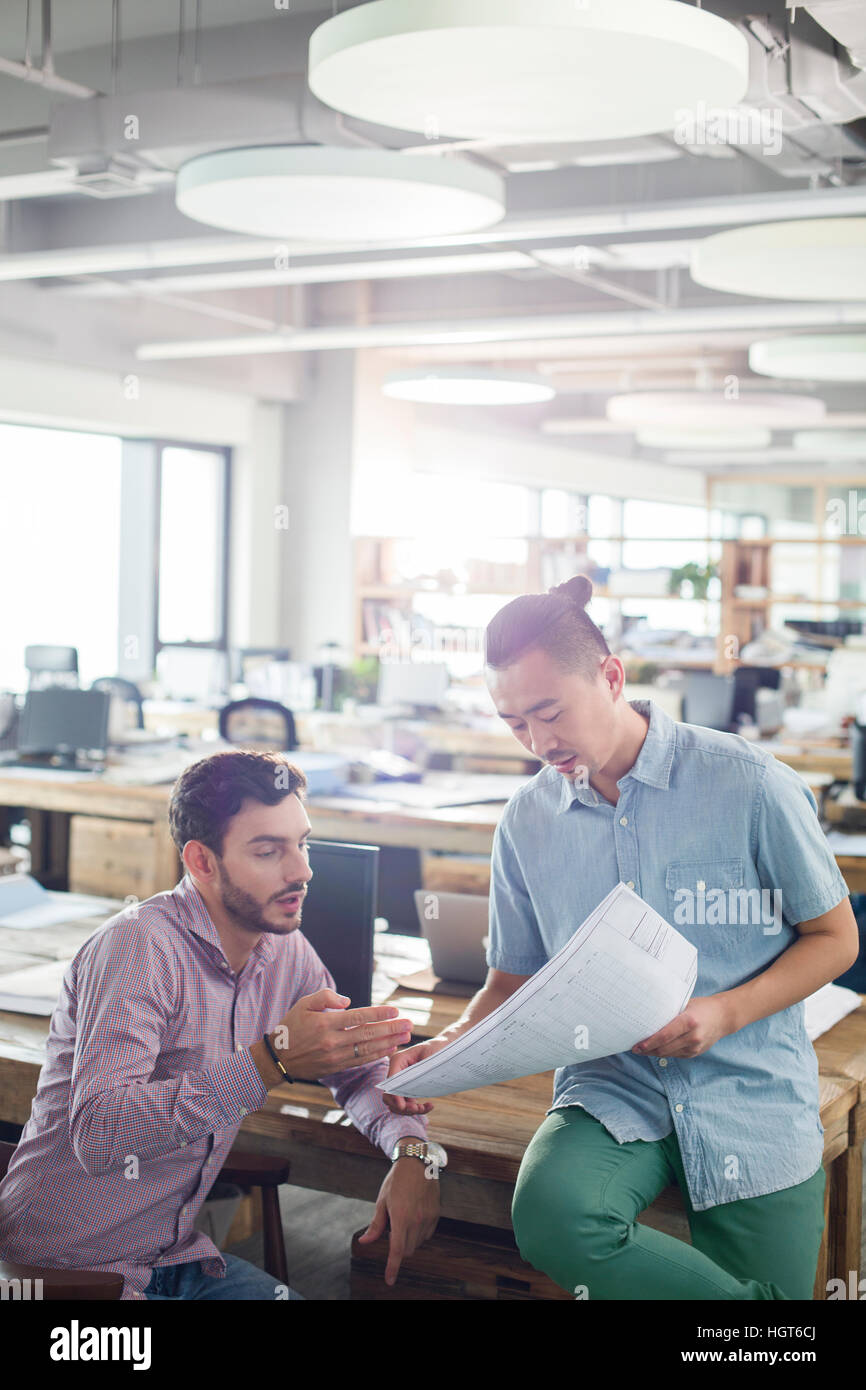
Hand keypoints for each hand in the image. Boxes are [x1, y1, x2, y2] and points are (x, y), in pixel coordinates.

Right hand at [270, 989, 412, 1079]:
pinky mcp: (335, 1068)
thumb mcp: (304, 1003)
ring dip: (389, 1043)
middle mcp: (331, 1041)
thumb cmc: (292, 1026)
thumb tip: (347, 1001)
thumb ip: (325, 997)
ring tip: (405, 1037)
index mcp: (325, 1023)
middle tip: (409, 1024)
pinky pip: (360, 1061)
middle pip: (367, 1034)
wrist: (278, 1058)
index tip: (395, 1011)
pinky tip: (389, 1049)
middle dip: (390, 1029)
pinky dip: (377, 1056)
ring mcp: (334, 1057)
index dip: (378, 1014)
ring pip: (367, 1050)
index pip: (358, 1017)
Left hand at [357, 1156, 440, 1285]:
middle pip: (407, 1250)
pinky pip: (427, 1234)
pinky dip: (419, 1233)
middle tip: (392, 1228)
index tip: (389, 1280)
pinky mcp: (436, 1214)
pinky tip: (414, 1216)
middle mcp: (417, 1220)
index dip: (392, 1268)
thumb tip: (364, 1242)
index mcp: (401, 1217)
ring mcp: (428, 1218)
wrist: (417, 1161)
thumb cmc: (396, 1181)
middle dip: (398, 1248)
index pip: (396, 1250)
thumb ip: (375, 1225)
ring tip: (403, 1217)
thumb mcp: (382, 1201)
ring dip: (409, 1239)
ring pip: (417, 1243)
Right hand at [381, 1036, 452, 1115]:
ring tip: (425, 1107)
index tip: (404, 1106)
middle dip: (402, 1106)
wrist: (447, 1048)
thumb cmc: (438, 1049)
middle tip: (417, 1108)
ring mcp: (401, 1081)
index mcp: (398, 1061)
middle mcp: (396, 1072)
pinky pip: (407, 1104)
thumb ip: (417, 1071)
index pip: (389, 1083)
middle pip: (389, 1096)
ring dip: (410, 1109)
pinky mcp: (409, 1088)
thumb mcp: (429, 1057)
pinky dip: (417, 1109)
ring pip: (398, 1103)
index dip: (394, 1097)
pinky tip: (429, 1105)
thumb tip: (408, 1086)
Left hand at [632, 994, 734, 1058]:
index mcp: (688, 1021)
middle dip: (647, 1050)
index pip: (665, 1036)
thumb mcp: (685, 1005)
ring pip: (669, 1054)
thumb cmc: (701, 1007)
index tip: (637, 1045)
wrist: (723, 1017)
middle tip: (634, 1048)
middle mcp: (693, 1037)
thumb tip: (647, 1018)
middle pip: (664, 1048)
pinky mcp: (695, 1053)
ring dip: (654, 1053)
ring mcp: (695, 1047)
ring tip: (641, 1049)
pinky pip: (675, 1055)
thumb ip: (669, 1013)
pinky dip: (664, 1052)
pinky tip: (655, 1049)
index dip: (649, 1042)